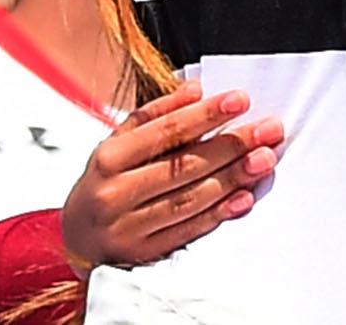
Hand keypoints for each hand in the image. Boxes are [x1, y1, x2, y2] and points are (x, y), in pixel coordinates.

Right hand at [60, 78, 282, 267]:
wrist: (76, 238)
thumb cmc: (106, 181)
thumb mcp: (118, 143)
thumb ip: (156, 115)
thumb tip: (195, 89)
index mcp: (107, 159)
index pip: (164, 132)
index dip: (205, 115)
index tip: (241, 100)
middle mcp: (113, 194)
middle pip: (182, 166)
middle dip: (231, 145)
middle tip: (268, 130)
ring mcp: (126, 228)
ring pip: (187, 200)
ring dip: (232, 178)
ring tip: (264, 159)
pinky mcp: (140, 255)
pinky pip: (186, 232)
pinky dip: (218, 215)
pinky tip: (244, 198)